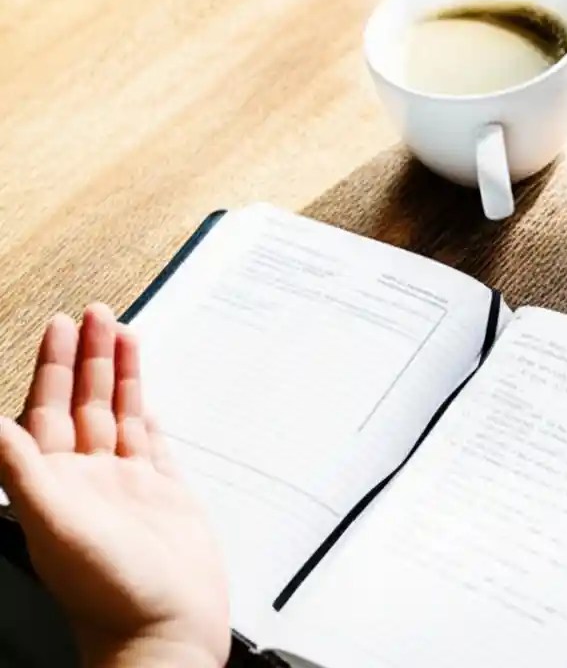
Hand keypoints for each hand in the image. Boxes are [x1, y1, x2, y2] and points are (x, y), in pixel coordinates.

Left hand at [0, 305, 228, 667]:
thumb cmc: (109, 593)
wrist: (165, 632)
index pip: (48, 409)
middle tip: (94, 314)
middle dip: (89, 356)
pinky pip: (153, 443)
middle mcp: (88, 480)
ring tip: (125, 333)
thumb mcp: (53, 524)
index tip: (59, 327)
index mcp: (55, 483)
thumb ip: (21, 470)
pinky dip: (149, 414)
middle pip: (85, 403)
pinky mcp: (165, 497)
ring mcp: (128, 487)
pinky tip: (146, 397)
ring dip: (121, 374)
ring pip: (120, 415)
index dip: (53, 367)